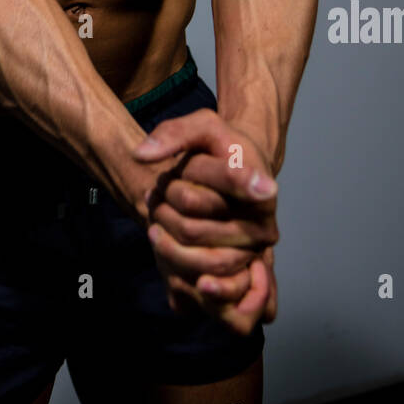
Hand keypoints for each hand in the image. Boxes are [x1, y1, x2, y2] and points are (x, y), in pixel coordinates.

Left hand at [133, 109, 278, 332]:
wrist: (240, 171)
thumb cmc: (221, 148)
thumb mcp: (204, 126)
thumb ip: (174, 133)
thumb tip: (141, 154)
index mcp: (261, 186)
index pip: (233, 181)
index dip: (240, 181)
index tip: (250, 184)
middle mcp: (262, 224)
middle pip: (195, 221)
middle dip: (167, 201)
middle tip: (158, 188)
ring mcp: (251, 251)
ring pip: (194, 251)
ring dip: (163, 233)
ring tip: (155, 208)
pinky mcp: (237, 269)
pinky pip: (201, 277)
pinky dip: (173, 261)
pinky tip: (159, 236)